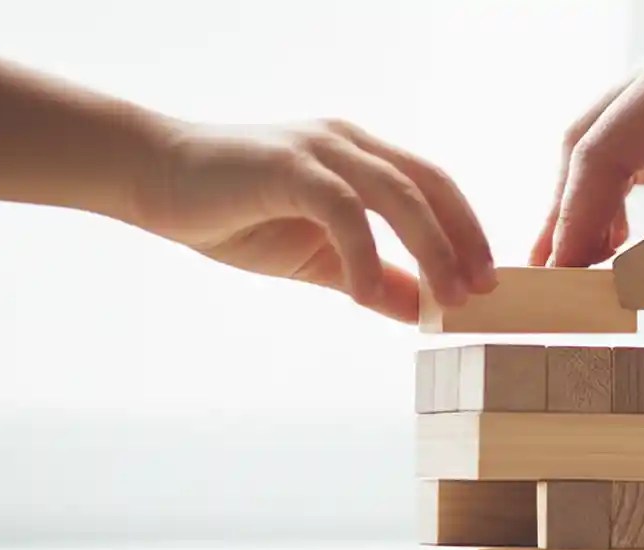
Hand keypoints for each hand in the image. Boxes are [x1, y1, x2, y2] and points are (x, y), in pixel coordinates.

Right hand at [132, 119, 495, 322]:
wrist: (156, 181)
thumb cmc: (235, 213)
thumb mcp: (318, 257)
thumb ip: (371, 277)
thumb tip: (421, 311)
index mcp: (362, 156)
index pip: (434, 186)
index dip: (467, 230)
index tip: (487, 279)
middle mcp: (350, 143)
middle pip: (431, 185)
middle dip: (465, 240)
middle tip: (484, 291)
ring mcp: (321, 149)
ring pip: (400, 194)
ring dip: (432, 249)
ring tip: (449, 298)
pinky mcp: (289, 166)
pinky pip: (344, 210)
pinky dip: (364, 254)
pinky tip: (364, 296)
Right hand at [533, 27, 643, 281]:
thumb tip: (621, 291)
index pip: (599, 153)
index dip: (571, 222)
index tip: (557, 284)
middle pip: (591, 140)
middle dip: (568, 210)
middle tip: (551, 282)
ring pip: (613, 140)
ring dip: (593, 201)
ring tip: (579, 268)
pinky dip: (627, 189)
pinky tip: (622, 236)